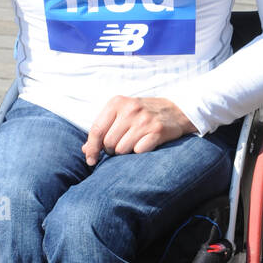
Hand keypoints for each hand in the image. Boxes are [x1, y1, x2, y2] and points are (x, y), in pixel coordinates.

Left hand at [82, 96, 196, 166]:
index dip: (91, 148)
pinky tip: (144, 144)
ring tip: (133, 144)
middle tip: (120, 146)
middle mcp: (130, 109)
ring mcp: (145, 120)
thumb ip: (102, 129)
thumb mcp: (120, 114)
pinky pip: (139, 151)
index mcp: (117, 102)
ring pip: (122, 149)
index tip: (91, 160)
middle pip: (109, 143)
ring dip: (125, 152)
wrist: (176, 110)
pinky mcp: (158, 131)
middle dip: (111, 150)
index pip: (96, 130)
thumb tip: (85, 151)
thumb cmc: (142, 115)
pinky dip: (139, 152)